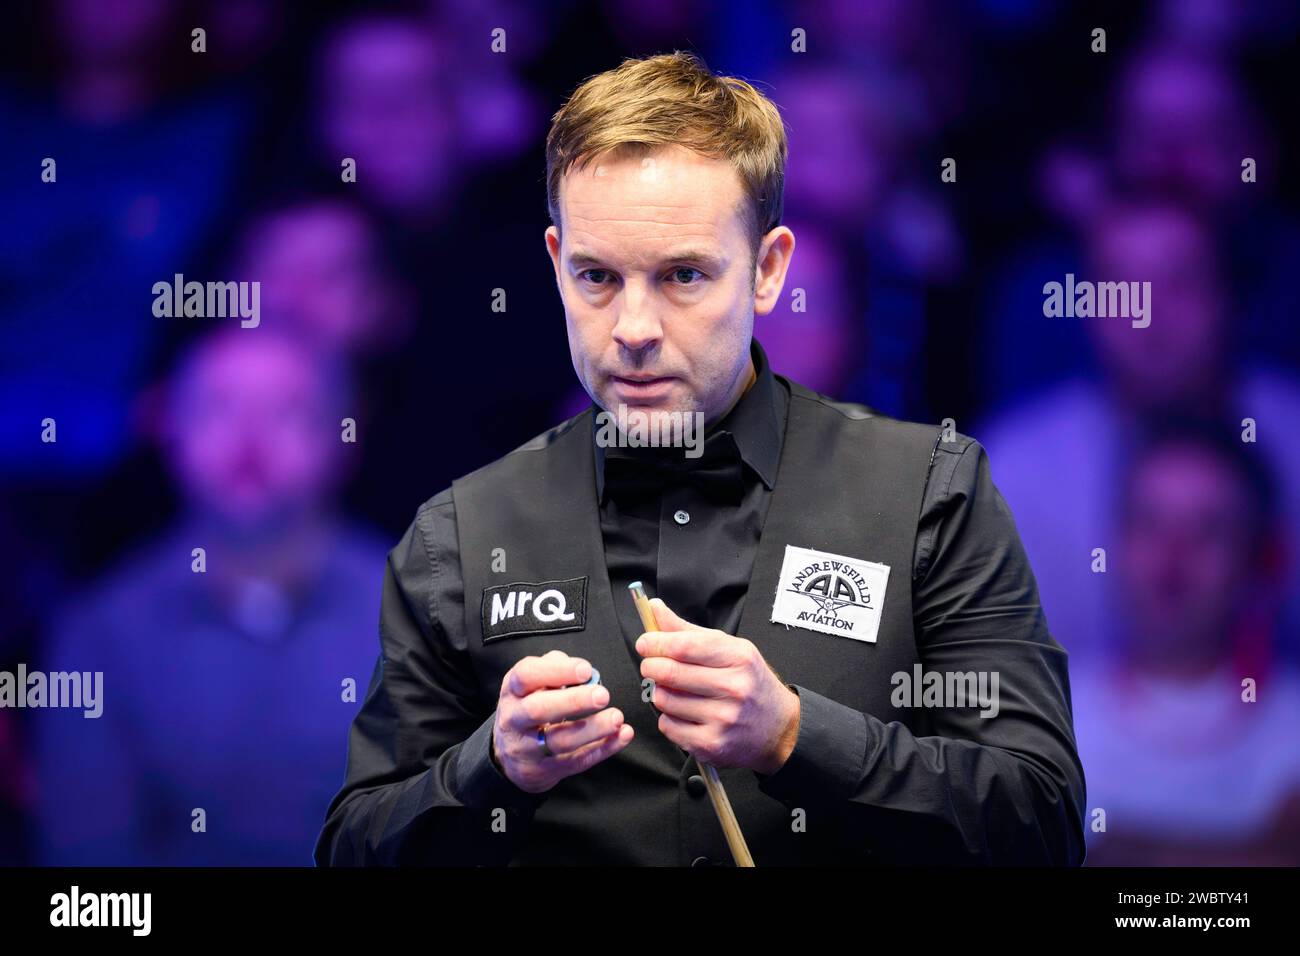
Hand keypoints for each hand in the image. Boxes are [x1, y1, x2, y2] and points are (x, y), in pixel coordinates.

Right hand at [492, 650, 633, 792]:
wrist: (511, 755)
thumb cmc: (530, 707)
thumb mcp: (532, 684)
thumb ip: (555, 669)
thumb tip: (584, 671)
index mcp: (513, 691)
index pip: (526, 676)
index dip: (556, 671)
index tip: (586, 670)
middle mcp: (514, 719)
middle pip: (538, 710)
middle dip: (573, 701)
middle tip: (603, 695)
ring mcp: (526, 748)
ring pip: (559, 740)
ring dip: (592, 729)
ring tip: (616, 717)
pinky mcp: (543, 771)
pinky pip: (576, 761)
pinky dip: (603, 748)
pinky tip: (621, 735)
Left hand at [636, 598, 798, 773]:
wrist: (779, 729)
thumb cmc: (751, 684)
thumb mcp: (730, 650)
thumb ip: (689, 631)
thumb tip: (655, 608)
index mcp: (739, 658)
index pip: (685, 646)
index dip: (657, 642)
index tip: (645, 643)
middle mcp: (734, 688)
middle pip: (670, 672)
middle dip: (650, 666)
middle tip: (651, 666)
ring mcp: (723, 719)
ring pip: (664, 700)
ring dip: (659, 693)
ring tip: (674, 691)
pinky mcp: (712, 745)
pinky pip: (668, 727)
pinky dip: (667, 718)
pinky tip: (683, 714)